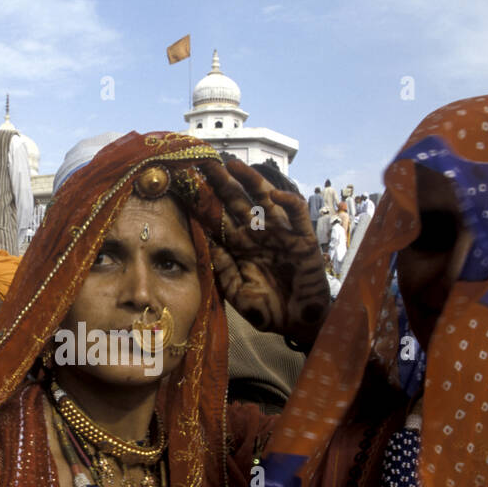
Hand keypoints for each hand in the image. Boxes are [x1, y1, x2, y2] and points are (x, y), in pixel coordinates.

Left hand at [193, 158, 328, 347]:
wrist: (299, 324)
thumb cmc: (268, 311)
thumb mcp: (238, 293)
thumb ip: (223, 269)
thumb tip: (207, 242)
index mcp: (239, 248)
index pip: (217, 220)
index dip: (202, 203)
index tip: (185, 185)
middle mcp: (257, 235)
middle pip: (236, 203)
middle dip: (221, 183)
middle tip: (203, 163)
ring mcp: (280, 234)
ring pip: (263, 200)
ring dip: (250, 181)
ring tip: (233, 164)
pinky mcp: (303, 239)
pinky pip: (296, 215)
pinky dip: (287, 202)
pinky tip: (274, 195)